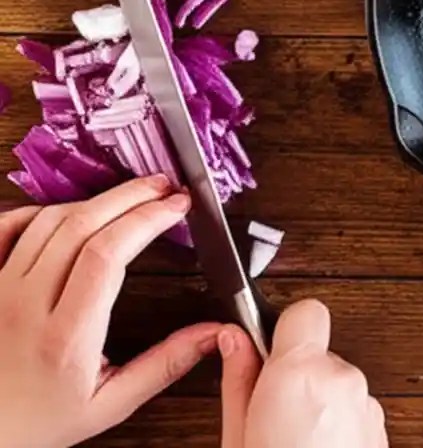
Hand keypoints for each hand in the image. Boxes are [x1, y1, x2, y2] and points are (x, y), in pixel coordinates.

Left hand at [0, 176, 222, 447]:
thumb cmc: (41, 421)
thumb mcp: (112, 403)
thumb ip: (165, 364)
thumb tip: (215, 334)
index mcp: (66, 337)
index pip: (106, 254)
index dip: (147, 219)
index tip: (177, 206)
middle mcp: (26, 305)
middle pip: (79, 225)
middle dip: (130, 196)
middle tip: (164, 187)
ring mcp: (0, 291)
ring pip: (47, 221)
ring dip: (94, 201)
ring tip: (129, 199)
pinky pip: (5, 227)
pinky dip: (38, 210)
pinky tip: (70, 212)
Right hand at [220, 299, 386, 447]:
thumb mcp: (236, 437)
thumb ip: (239, 381)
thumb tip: (234, 340)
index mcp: (300, 374)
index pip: (304, 310)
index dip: (282, 328)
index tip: (265, 352)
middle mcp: (342, 380)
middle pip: (317, 353)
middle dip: (294, 375)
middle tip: (270, 415)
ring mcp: (367, 404)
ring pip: (334, 383)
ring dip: (316, 401)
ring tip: (294, 439)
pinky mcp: (380, 426)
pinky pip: (352, 407)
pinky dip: (335, 421)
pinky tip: (316, 447)